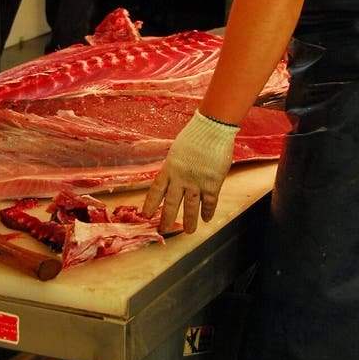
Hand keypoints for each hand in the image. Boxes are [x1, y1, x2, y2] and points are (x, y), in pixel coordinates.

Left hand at [142, 110, 238, 233]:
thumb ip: (174, 166)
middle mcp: (180, 178)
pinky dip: (208, 212)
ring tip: (189, 231)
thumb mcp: (177, 151)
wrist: (211, 128)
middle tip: (163, 231)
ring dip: (190, 221)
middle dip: (167, 219)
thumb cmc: (194, 135)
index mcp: (169, 168)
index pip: (156, 190)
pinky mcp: (213, 183)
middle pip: (171, 204)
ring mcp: (196, 182)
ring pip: (191, 208)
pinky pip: (210, 202)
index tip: (146, 215)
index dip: (151, 204)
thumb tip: (172, 175)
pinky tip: (206, 219)